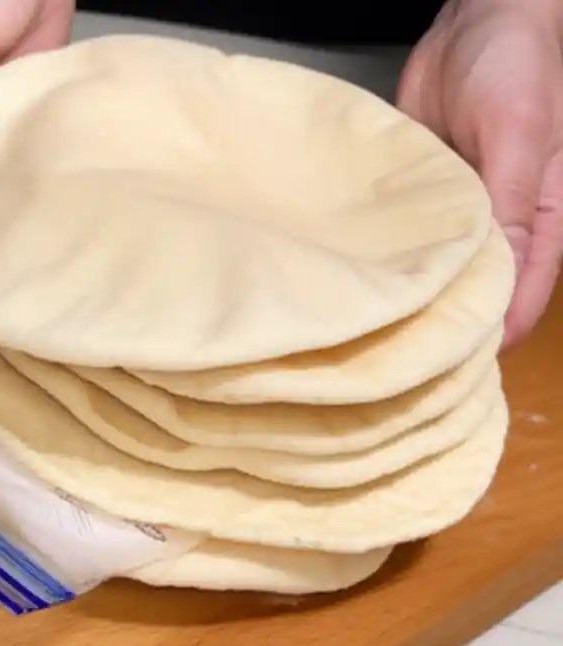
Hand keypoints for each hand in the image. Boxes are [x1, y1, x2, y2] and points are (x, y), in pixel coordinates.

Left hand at [398, 0, 562, 347]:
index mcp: (539, 220)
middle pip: (473, 289)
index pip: (521, 294)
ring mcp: (453, 209)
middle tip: (393, 357)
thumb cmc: (517, 70)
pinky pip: (399, 230)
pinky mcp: (416, 190)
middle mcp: (496, 224)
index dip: (492, 333)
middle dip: (441, 321)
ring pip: (431, 265)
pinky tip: (349, 277)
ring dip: (404, 291)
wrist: (476, 19)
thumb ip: (514, 207)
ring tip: (364, 328)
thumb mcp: (521, 137)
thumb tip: (501, 278)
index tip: (452, 368)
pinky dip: (379, 252)